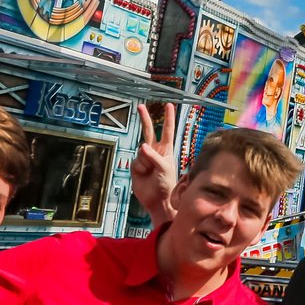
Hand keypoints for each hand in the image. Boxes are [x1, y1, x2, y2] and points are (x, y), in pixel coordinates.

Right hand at [131, 103, 177, 221]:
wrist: (157, 199)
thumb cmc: (166, 183)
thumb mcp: (164, 168)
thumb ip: (154, 157)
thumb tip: (142, 146)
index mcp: (166, 149)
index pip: (167, 130)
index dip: (168, 118)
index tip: (168, 105)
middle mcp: (155, 151)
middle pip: (149, 131)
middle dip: (145, 119)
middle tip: (140, 106)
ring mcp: (144, 158)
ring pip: (141, 151)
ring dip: (145, 161)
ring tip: (151, 173)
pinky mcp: (136, 166)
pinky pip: (135, 161)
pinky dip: (139, 167)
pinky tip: (143, 175)